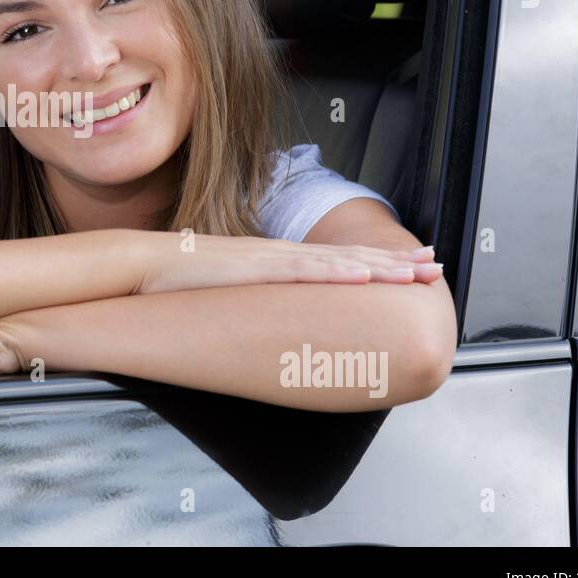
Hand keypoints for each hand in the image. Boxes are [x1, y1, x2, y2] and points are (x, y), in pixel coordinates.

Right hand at [138, 233, 441, 294]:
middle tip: (435, 265)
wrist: (142, 263)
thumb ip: (248, 302)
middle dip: (395, 261)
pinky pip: (305, 272)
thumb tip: (266, 322)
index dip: (375, 262)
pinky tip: (367, 275)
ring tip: (418, 272)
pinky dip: (340, 272)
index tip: (407, 265)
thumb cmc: (176, 283)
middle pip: (348, 257)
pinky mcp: (255, 268)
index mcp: (273, 260)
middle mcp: (279, 255)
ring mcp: (270, 259)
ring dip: (382, 266)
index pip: (334, 261)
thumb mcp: (223, 293)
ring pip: (338, 262)